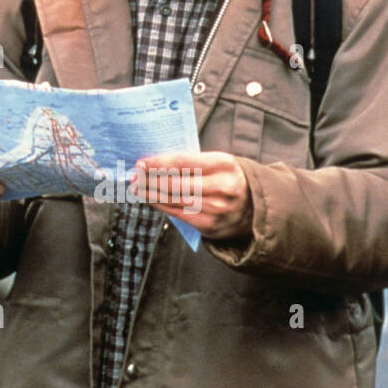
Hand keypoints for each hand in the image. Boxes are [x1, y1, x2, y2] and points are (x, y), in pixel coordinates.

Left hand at [133, 151, 252, 241]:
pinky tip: (150, 200)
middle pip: (175, 184)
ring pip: (174, 201)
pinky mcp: (209, 226)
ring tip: (136, 188)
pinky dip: (161, 207)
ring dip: (150, 194)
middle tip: (134, 176)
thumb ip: (191, 162)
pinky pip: (178, 215)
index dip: (158, 163)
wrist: (253, 207)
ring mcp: (216, 209)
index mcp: (224, 164)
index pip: (183, 162)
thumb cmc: (227, 179)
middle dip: (150, 180)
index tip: (141, 162)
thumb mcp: (217, 163)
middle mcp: (222, 187)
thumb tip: (154, 163)